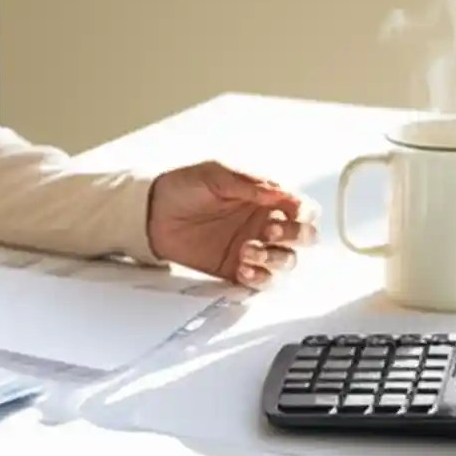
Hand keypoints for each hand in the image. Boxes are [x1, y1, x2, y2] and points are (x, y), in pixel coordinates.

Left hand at [147, 161, 316, 288]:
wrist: (151, 212)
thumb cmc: (183, 186)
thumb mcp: (216, 174)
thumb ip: (249, 183)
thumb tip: (280, 192)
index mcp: (265, 199)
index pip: (302, 208)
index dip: (304, 212)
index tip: (292, 213)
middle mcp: (264, 224)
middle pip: (304, 237)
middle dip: (296, 237)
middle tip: (271, 233)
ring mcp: (252, 248)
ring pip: (286, 261)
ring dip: (276, 259)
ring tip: (248, 250)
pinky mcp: (235, 268)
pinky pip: (261, 280)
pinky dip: (260, 278)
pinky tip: (245, 270)